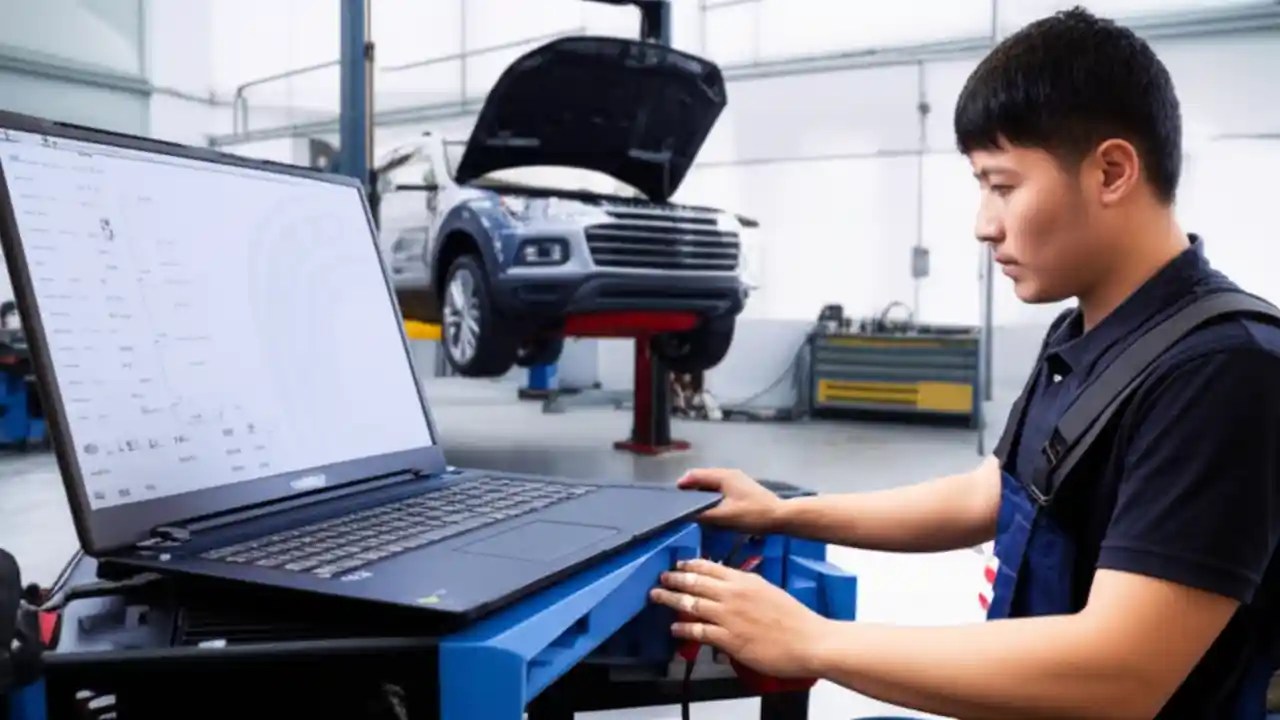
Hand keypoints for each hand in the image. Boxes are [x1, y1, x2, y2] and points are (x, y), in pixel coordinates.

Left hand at [650, 559, 828, 678]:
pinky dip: (683, 628)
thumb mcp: (768, 591)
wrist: (809, 640)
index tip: (678, 564)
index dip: (690, 565)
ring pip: (691, 604)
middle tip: (661, 578)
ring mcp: (729, 616)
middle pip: (695, 582)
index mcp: (744, 580)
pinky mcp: (729, 638)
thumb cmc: (794, 618)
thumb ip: (746, 587)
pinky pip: (698, 630)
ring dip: (671, 600)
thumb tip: (730, 587)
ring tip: (657, 597)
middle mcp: (733, 594)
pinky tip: (674, 628)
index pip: (709, 567)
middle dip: (674, 579)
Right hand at [677, 468, 783, 531]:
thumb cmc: (753, 515)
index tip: (673, 496)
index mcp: (724, 476)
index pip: (696, 475)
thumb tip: (687, 514)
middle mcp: (729, 474)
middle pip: (703, 477)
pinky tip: (710, 507)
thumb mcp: (725, 517)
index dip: (683, 484)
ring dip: (701, 492)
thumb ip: (704, 515)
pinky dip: (711, 495)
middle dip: (691, 488)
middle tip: (680, 502)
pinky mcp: (742, 489)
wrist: (781, 516)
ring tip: (692, 506)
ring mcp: (737, 480)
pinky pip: (721, 488)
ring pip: (712, 483)